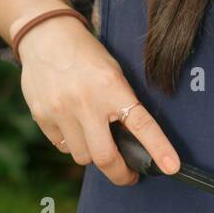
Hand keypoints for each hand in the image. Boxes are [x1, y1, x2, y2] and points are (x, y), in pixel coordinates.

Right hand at [16, 15, 180, 185]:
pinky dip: (71, 143)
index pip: (141, 124)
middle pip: (105, 157)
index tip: (171, 168)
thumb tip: (134, 143)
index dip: (158, 149)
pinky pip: (62, 147)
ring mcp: (61, 111)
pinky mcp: (41, 116)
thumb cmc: (87, 56)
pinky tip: (72, 124)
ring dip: (93, 154)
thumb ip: (122, 103)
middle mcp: (86, 102)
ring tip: (95, 136)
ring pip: (82, 156)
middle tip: (129, 175)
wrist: (46, 36)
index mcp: (112, 87)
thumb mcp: (113, 73)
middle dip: (120, 174)